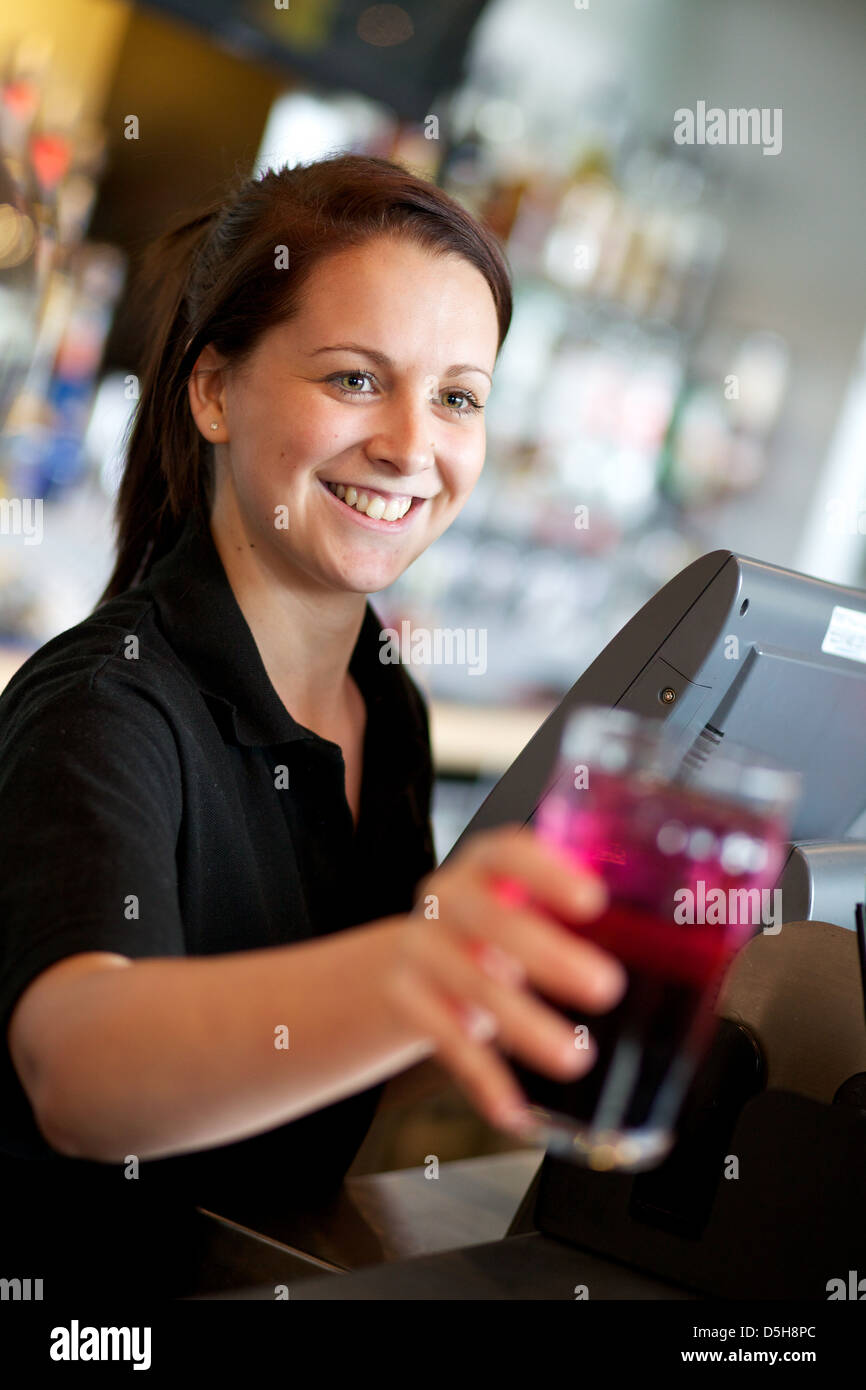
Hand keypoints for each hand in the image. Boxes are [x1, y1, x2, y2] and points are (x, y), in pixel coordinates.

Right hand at [378, 822, 626, 1135]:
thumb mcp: (526, 909)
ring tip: (573, 1058)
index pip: (509, 851)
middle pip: (490, 919)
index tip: (592, 899)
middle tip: (605, 986)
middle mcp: (448, 899)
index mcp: (486, 867)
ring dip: (526, 1026)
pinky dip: (484, 1080)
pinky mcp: (406, 1000)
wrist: (407, 961)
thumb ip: (584, 921)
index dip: (547, 871)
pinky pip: (447, 1043)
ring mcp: (421, 949)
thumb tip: (698, 954)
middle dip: (548, 955)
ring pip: (471, 986)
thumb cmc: (495, 933)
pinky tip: (513, 1108)